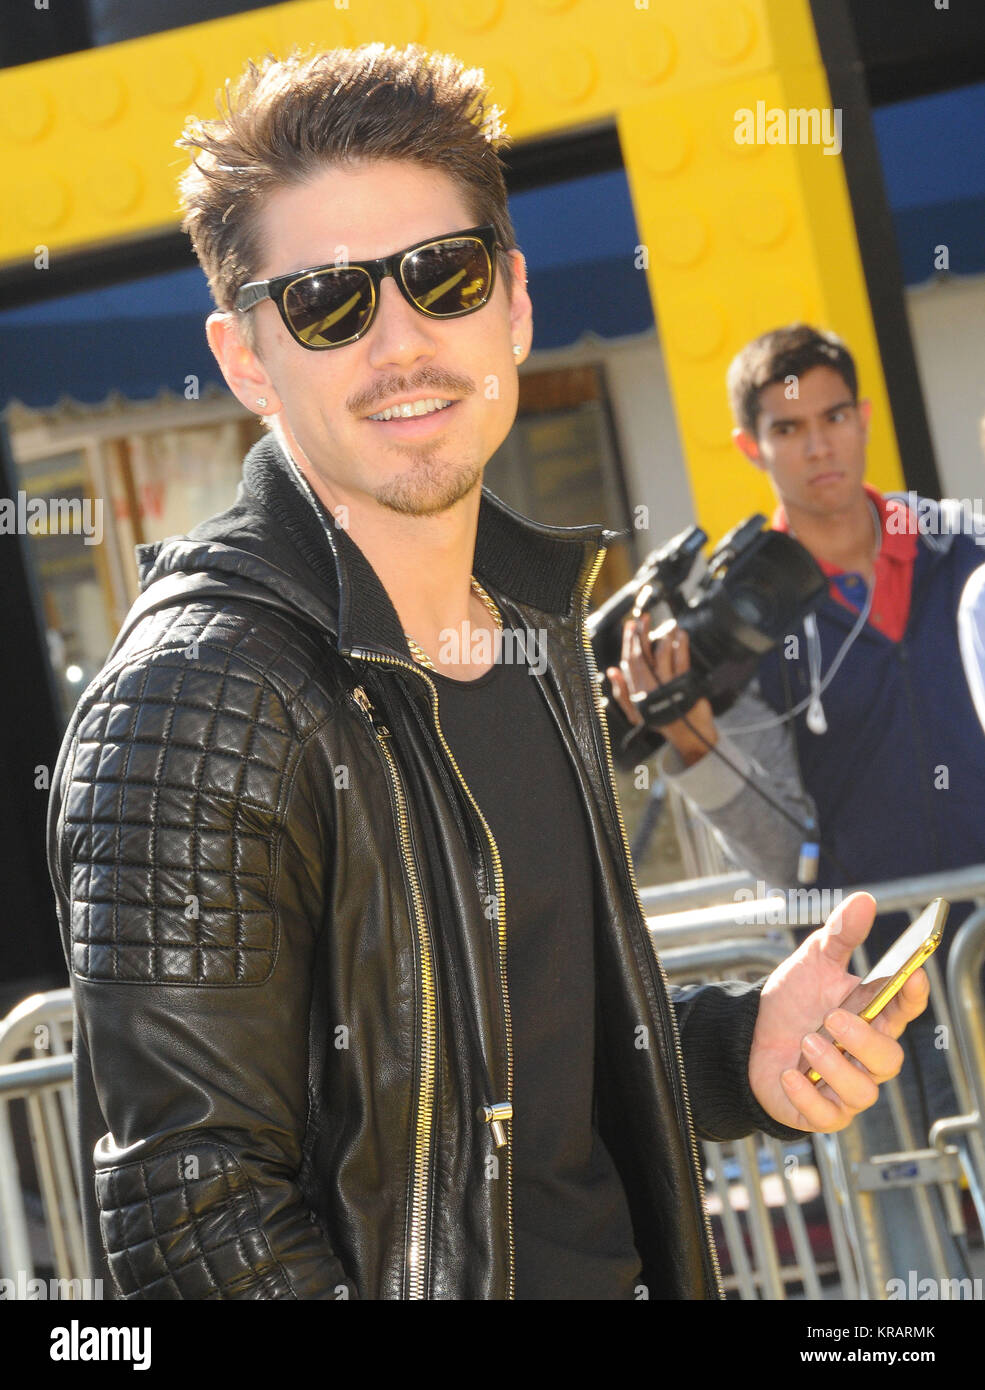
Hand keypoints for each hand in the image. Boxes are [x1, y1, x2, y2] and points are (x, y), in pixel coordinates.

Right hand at [605, 616, 716, 764]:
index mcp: (636, 692)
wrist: (688, 735)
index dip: (628, 642)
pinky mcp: (684, 684)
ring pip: (661, 654)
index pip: (628, 661)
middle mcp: (649, 688)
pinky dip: (680, 645)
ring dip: (663, 636)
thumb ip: (622, 691)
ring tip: (667, 623)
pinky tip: (681, 634)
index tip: (630, 625)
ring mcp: (667, 685)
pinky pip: (681, 660)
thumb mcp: (635, 712)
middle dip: (641, 634)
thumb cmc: (662, 719)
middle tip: (642, 618)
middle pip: (642, 655)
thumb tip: (611, 670)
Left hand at [748, 892, 930, 1131]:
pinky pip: (827, 1116)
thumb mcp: (813, 962)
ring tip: (806, 1041)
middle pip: (889, 1059)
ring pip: (862, 1091)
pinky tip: (789, 1073)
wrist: (747, 1035)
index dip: (913, 996)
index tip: (912, 973)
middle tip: (833, 1018)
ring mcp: (843, 1086)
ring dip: (834, 1066)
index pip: (905, 1010)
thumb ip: (840, 935)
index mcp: (870, 1016)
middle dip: (864, 1040)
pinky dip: (808, 1095)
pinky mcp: (818, 1111)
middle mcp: (863, 1055)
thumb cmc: (792, 1002)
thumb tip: (864, 900)